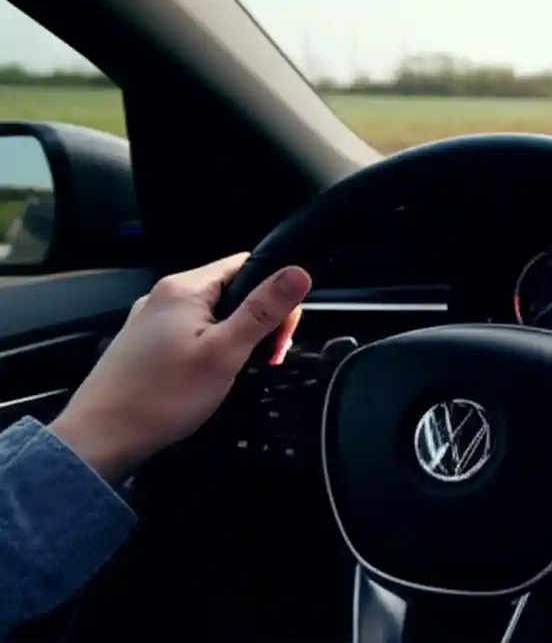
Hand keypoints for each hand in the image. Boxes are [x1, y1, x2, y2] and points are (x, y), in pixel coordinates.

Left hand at [50, 253, 311, 483]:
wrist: (101, 438)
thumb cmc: (162, 396)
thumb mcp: (225, 352)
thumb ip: (263, 311)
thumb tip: (298, 272)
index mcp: (185, 288)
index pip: (248, 265)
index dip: (275, 294)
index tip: (281, 333)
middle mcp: (165, 295)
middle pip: (232, 291)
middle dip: (258, 321)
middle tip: (267, 359)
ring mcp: (151, 320)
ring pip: (212, 315)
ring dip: (236, 338)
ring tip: (238, 372)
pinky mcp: (145, 344)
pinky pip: (191, 333)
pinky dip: (210, 349)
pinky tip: (209, 377)